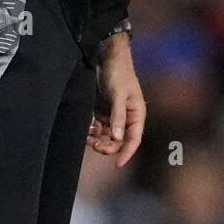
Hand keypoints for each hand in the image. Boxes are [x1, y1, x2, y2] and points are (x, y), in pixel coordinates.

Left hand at [87, 33, 144, 167]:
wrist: (108, 59)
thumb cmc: (118, 75)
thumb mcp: (118, 95)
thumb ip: (118, 117)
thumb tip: (118, 138)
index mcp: (136, 115)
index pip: (134, 139)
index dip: (126, 153)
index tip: (117, 165)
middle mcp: (127, 118)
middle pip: (119, 141)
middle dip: (108, 146)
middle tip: (94, 145)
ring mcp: (115, 116)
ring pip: (108, 137)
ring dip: (99, 141)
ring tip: (89, 139)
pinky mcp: (104, 112)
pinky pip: (100, 129)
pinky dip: (93, 133)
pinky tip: (87, 132)